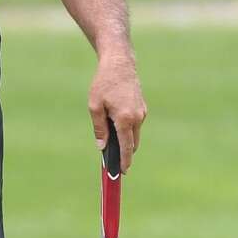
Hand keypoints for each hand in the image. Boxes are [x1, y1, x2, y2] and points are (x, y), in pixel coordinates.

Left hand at [87, 49, 146, 173]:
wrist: (119, 64)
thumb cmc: (104, 84)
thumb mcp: (95, 106)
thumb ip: (99, 128)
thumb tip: (102, 146)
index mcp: (124, 119)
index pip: (126, 147)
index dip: (124, 162)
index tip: (122, 173)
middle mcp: (137, 117)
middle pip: (132, 143)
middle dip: (124, 153)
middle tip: (113, 162)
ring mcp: (142, 112)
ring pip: (134, 133)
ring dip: (125, 139)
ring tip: (111, 141)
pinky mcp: (142, 107)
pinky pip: (135, 124)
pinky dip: (127, 128)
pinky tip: (116, 124)